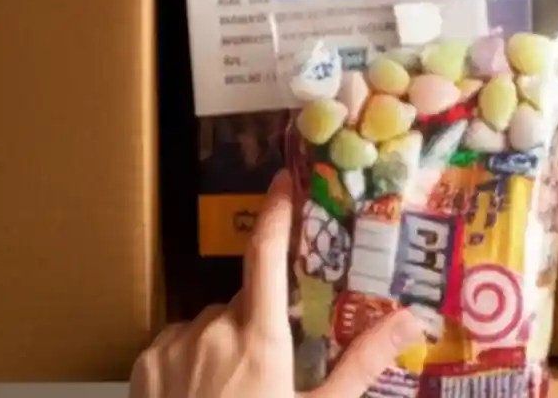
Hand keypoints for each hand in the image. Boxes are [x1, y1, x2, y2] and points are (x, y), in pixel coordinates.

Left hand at [130, 170, 425, 397]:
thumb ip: (362, 363)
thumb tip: (411, 320)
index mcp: (259, 339)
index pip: (266, 257)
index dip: (277, 212)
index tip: (284, 180)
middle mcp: (214, 330)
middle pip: (246, 299)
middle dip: (265, 317)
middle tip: (279, 361)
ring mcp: (175, 345)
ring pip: (212, 322)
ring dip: (229, 338)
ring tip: (239, 387)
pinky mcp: (145, 364)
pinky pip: (178, 340)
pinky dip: (195, 354)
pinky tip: (204, 391)